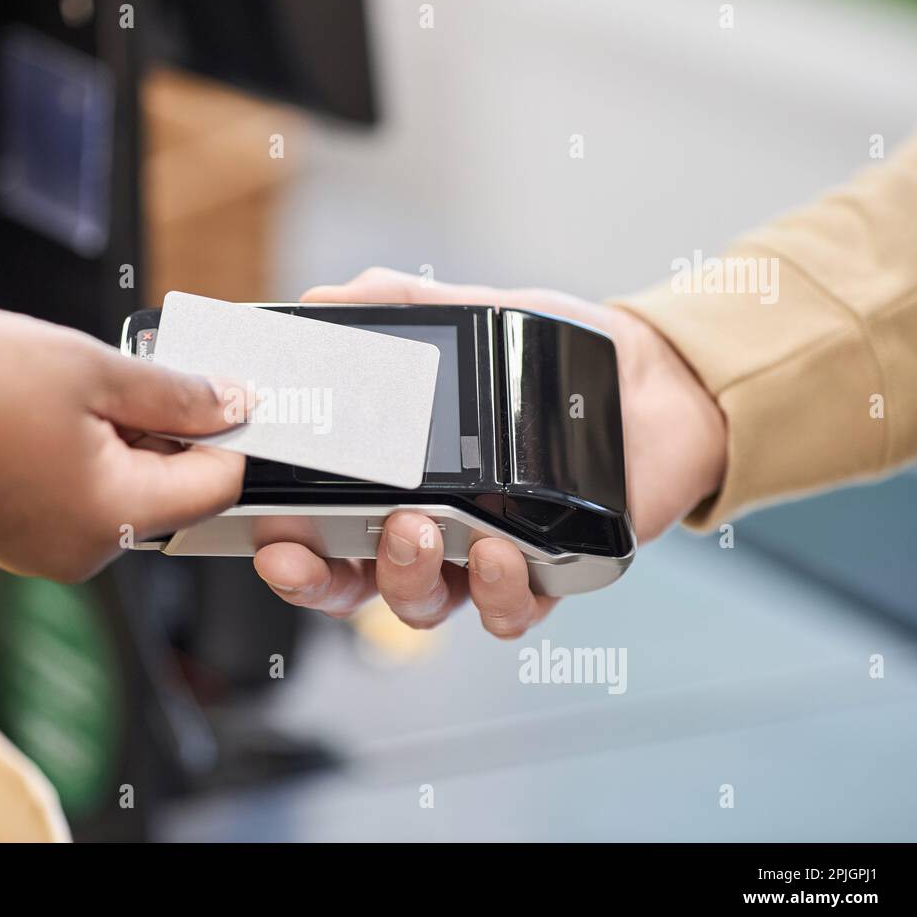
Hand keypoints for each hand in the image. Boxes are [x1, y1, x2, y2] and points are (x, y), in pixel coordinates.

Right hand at [0, 306, 244, 582]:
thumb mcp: (92, 369)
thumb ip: (176, 394)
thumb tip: (234, 405)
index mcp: (113, 516)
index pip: (216, 487)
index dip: (230, 432)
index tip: (223, 387)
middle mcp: (82, 554)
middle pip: (167, 493)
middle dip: (166, 431)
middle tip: (134, 371)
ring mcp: (40, 555)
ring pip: (118, 494)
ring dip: (118, 441)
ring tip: (73, 386)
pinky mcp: (8, 542)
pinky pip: (72, 502)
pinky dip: (77, 459)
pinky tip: (42, 412)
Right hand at [253, 268, 726, 638]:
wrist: (651, 380)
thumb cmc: (553, 357)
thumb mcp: (471, 317)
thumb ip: (398, 307)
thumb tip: (326, 302)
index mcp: (390, 477)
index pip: (316, 524)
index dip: (282, 542)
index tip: (266, 531)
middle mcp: (425, 528)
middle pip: (349, 582)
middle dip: (317, 581)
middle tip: (308, 553)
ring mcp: (479, 557)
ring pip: (419, 604)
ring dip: (403, 577)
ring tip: (416, 527)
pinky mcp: (543, 576)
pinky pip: (506, 613)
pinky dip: (497, 592)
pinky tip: (501, 552)